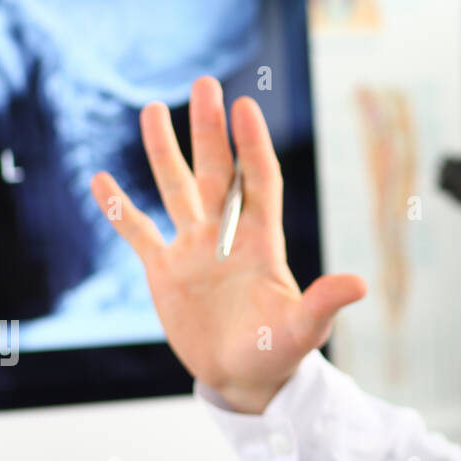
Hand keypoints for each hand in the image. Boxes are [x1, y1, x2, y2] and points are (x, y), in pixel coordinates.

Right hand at [90, 76, 367, 413]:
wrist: (246, 378)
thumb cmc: (281, 351)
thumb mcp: (304, 329)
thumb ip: (324, 303)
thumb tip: (360, 284)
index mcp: (263, 241)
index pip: (259, 180)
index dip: (253, 144)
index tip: (246, 106)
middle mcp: (227, 234)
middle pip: (218, 171)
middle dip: (210, 129)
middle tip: (205, 82)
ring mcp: (194, 249)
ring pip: (177, 188)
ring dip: (165, 151)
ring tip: (154, 108)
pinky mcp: (164, 271)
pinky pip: (137, 232)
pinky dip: (118, 208)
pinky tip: (100, 179)